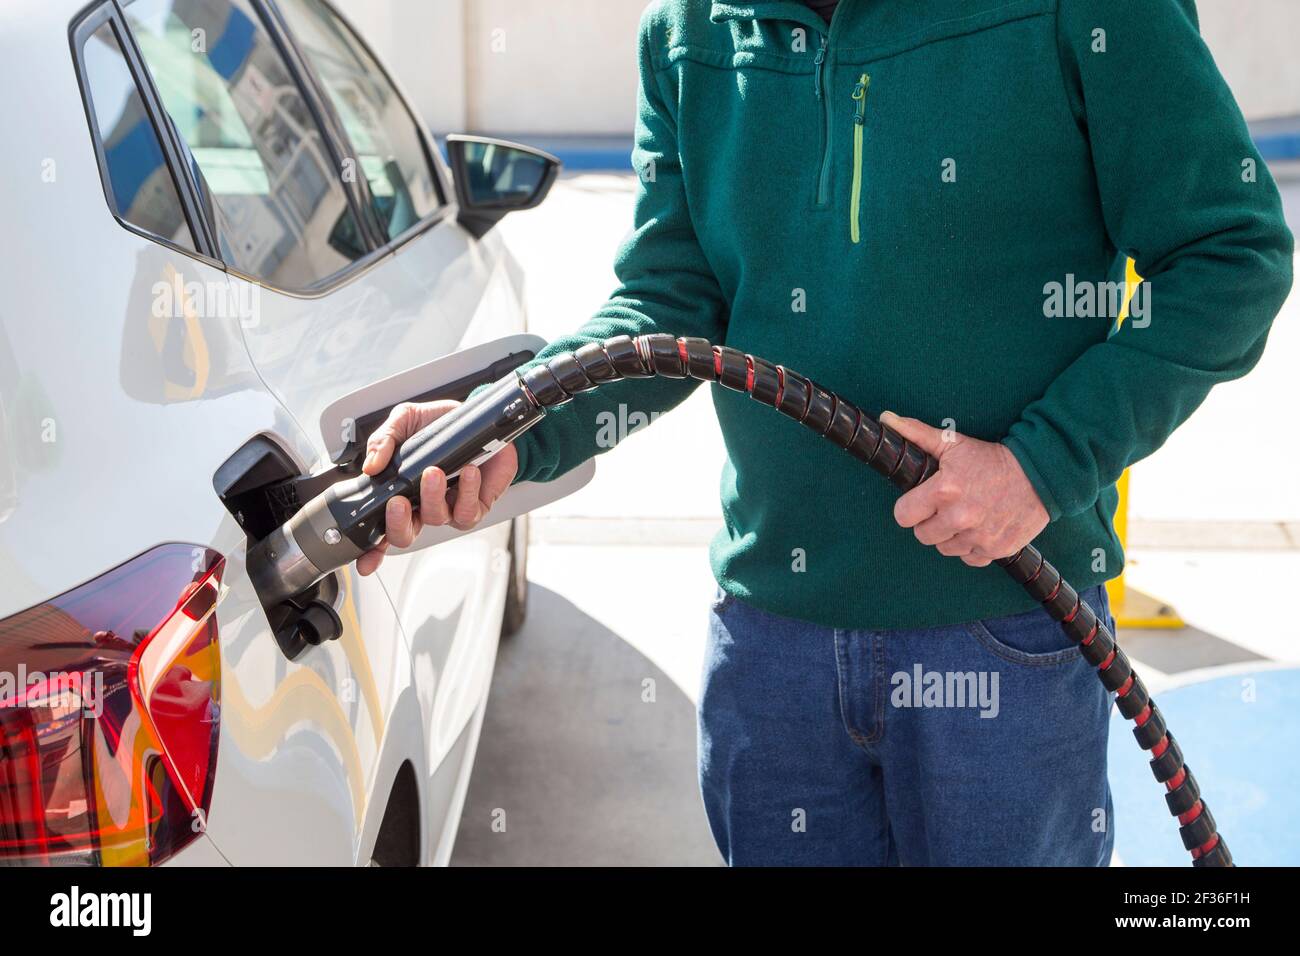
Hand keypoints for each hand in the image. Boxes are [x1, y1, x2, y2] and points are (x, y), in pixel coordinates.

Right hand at [355, 400, 517, 575]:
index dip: (371, 549)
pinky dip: (467, 491)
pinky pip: (469, 511)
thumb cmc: (441, 424)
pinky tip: (468, 471)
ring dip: (432, 497)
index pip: (381, 528)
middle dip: (397, 524)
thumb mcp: (404, 421)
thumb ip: (383, 440)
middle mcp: (424, 505)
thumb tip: (370, 466)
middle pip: (405, 535)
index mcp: (402, 492)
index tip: (363, 561)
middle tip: (398, 502)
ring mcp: (450, 507)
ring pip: (437, 519)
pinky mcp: (477, 504)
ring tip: (434, 472)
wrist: (480, 417)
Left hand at [880, 411, 1047, 567]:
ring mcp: (979, 537)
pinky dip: (972, 547)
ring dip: (951, 536)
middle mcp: (960, 518)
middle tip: (946, 507)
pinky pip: (970, 559)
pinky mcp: (997, 550)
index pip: (903, 516)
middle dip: (930, 522)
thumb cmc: (991, 459)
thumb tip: (885, 418)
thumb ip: (916, 433)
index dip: (910, 508)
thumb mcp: (953, 443)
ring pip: (945, 549)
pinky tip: (980, 528)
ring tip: (966, 515)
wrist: (1040, 474)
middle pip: (922, 536)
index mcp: (944, 491)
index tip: (921, 500)